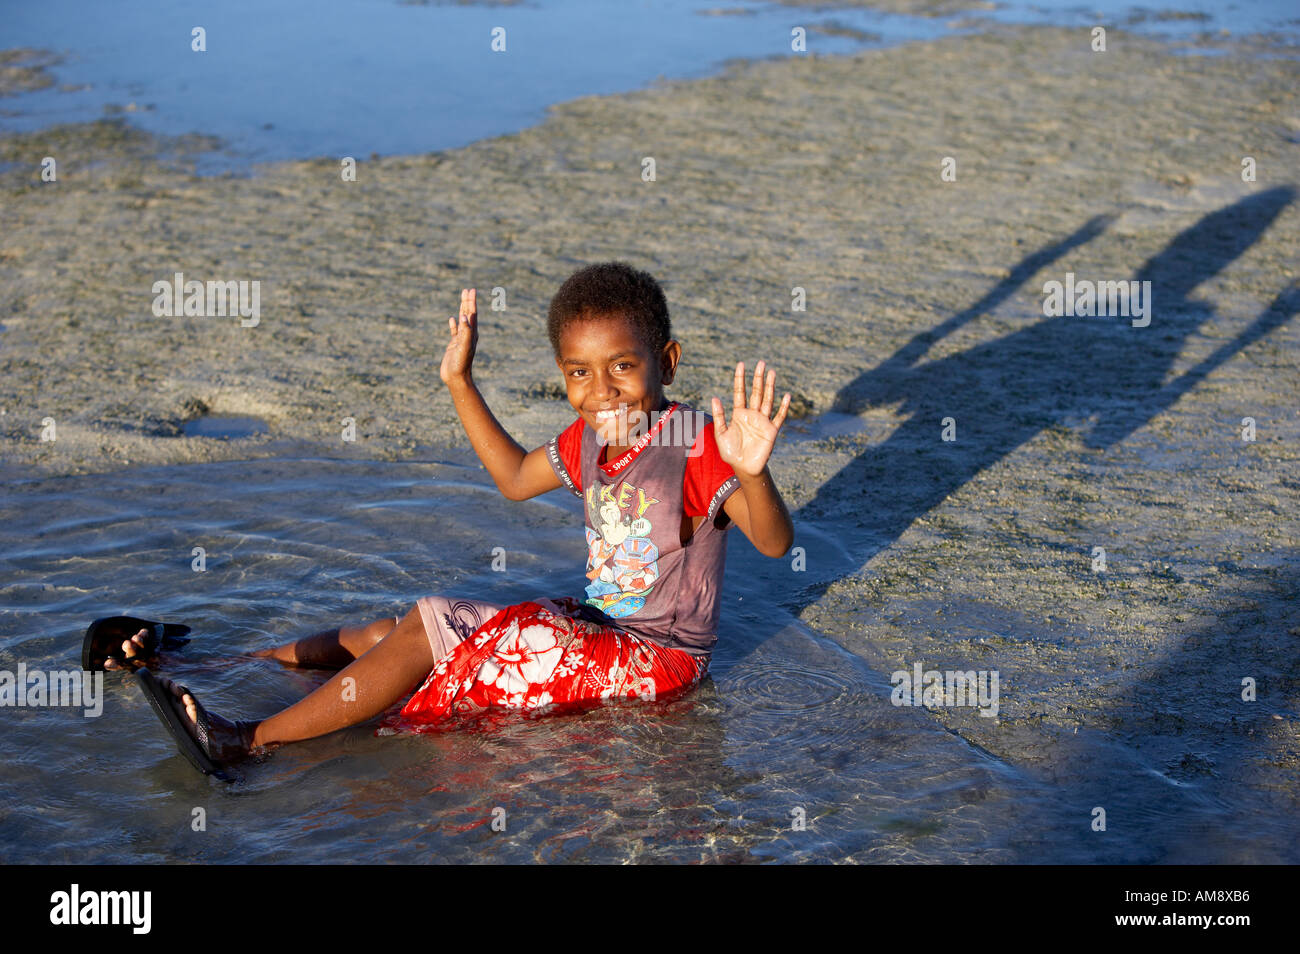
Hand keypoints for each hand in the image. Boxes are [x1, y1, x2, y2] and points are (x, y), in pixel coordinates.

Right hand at [440, 288, 477, 384]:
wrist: (456, 378)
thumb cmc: (461, 364)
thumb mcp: (464, 346)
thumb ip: (465, 331)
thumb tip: (465, 317)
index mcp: (472, 333)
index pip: (472, 314)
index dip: (471, 302)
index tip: (471, 290)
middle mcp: (468, 335)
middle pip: (468, 314)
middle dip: (467, 302)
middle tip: (467, 290)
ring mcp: (461, 339)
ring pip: (462, 320)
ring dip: (462, 310)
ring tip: (462, 299)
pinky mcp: (454, 345)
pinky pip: (454, 331)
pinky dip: (454, 324)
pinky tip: (452, 319)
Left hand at [711, 360, 790, 477]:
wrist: (743, 467)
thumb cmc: (731, 452)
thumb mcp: (721, 434)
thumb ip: (719, 416)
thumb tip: (714, 397)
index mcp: (739, 413)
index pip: (740, 392)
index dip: (740, 378)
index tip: (741, 364)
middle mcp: (752, 414)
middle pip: (756, 392)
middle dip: (758, 378)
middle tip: (761, 363)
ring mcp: (763, 421)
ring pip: (767, 400)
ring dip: (770, 386)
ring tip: (772, 372)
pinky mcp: (771, 430)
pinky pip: (779, 416)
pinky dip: (783, 407)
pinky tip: (786, 396)